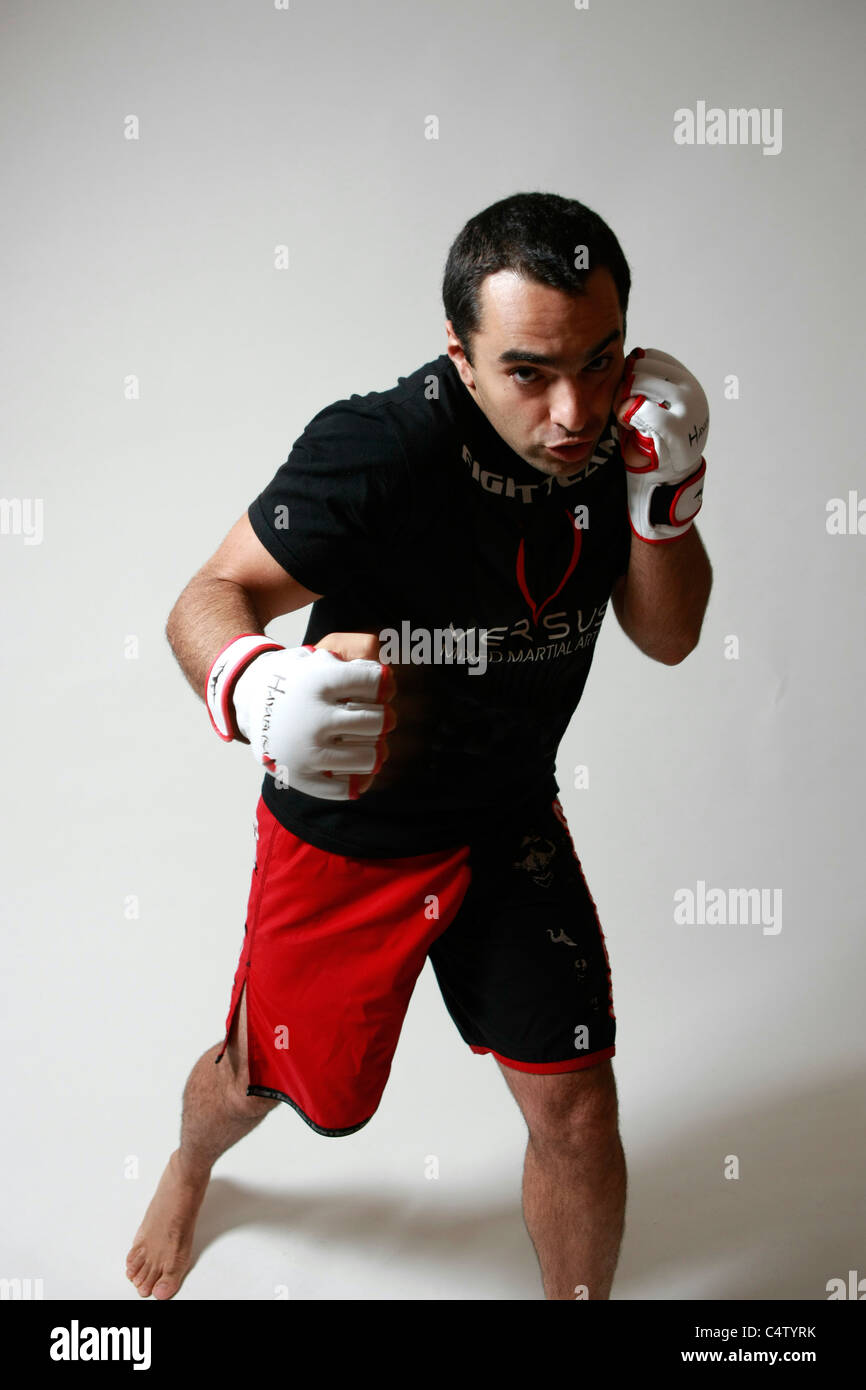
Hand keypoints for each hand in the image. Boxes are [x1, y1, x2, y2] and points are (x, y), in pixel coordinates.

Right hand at [312, 632, 396, 795]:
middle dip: (384, 717)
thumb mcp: (322, 653)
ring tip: (367, 741)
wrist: (247, 699)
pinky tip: (352, 764)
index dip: (385, 684)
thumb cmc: (297, 677)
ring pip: (370, 757)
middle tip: (378, 717)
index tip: (382, 687)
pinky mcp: (301, 777)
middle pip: (379, 722)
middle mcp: (313, 718)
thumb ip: (360, 653)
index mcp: (319, 682)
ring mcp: (307, 751)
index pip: (377, 684)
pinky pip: (347, 788)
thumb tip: (389, 680)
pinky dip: (357, 777)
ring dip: (375, 748)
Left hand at [613, 347, 708, 542]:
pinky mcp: (679, 431)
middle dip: (626, 383)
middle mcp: (692, 392)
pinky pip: (645, 411)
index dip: (633, 369)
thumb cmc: (649, 439)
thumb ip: (639, 381)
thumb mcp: (645, 403)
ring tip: (622, 414)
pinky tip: (625, 422)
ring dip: (625, 397)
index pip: (653, 358)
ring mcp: (688, 410)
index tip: (624, 388)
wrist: (662, 477)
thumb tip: (631, 355)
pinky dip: (630, 414)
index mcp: (685, 382)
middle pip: (647, 369)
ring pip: (645, 385)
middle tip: (619, 403)